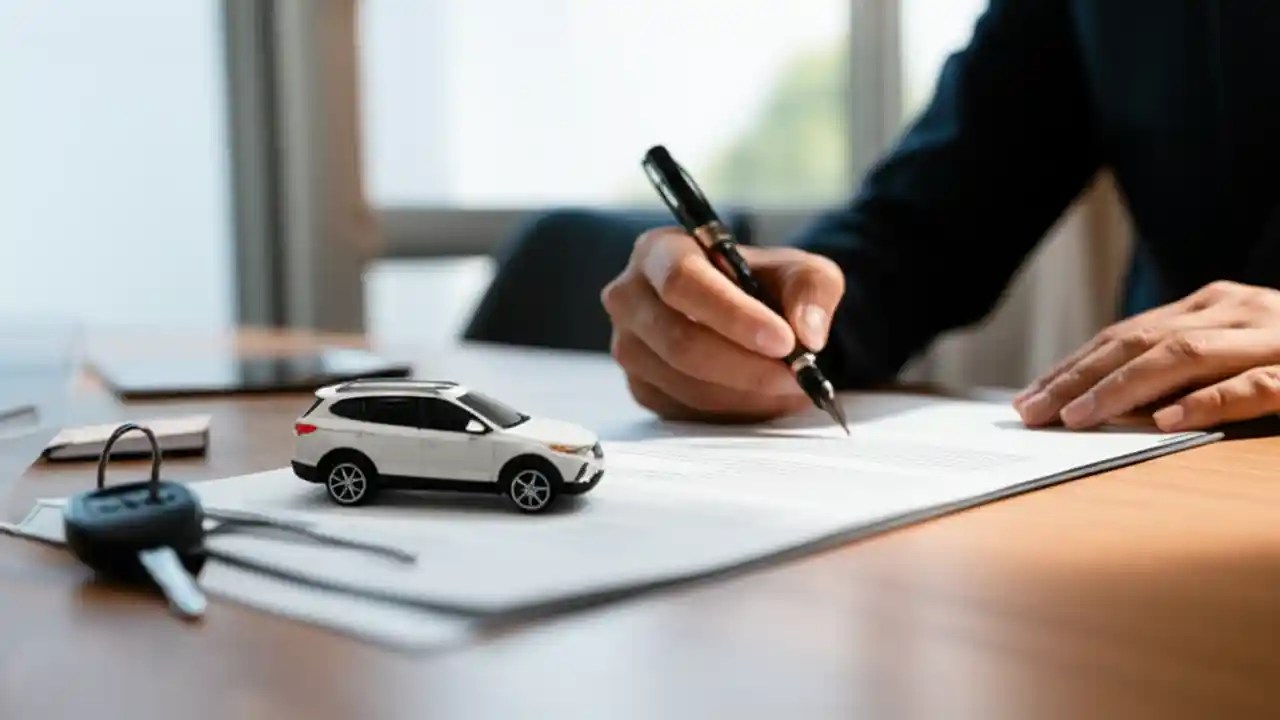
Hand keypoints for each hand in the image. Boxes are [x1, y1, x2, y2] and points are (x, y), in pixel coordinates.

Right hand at [601, 226, 844, 421]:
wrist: (745, 317)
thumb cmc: (762, 285)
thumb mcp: (800, 272)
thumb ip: (812, 291)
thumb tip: (808, 333)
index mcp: (659, 251)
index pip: (683, 281)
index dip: (733, 315)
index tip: (783, 340)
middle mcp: (630, 297)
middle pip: (679, 341)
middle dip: (746, 365)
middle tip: (797, 375)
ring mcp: (629, 346)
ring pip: (686, 383)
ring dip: (745, 391)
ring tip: (788, 385)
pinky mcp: (641, 387)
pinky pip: (686, 409)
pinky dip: (733, 410)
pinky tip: (760, 395)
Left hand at [1014, 281, 1279, 431]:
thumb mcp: (1237, 353)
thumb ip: (1184, 368)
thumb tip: (1104, 401)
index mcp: (1216, 306)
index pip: (1126, 336)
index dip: (1073, 366)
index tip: (1029, 397)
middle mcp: (1238, 311)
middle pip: (1139, 343)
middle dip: (1078, 379)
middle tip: (1032, 412)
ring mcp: (1275, 338)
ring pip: (1183, 357)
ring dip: (1122, 389)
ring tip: (1078, 418)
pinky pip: (1253, 387)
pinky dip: (1206, 402)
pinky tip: (1165, 420)